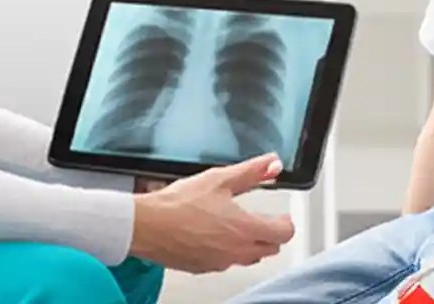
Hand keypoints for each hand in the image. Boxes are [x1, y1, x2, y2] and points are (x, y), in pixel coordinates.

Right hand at [129, 154, 293, 273]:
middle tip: (263, 219)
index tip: (281, 215)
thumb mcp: (220, 179)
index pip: (284, 233)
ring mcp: (220, 263)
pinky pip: (225, 262)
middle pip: (270, 248)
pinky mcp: (203, 268)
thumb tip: (273, 165)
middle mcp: (237, 251)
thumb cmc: (179, 204)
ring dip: (251, 243)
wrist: (147, 225)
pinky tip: (214, 235)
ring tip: (238, 226)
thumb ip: (252, 172)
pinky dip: (227, 250)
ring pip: (248, 257)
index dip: (286, 222)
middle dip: (271, 234)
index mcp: (246, 229)